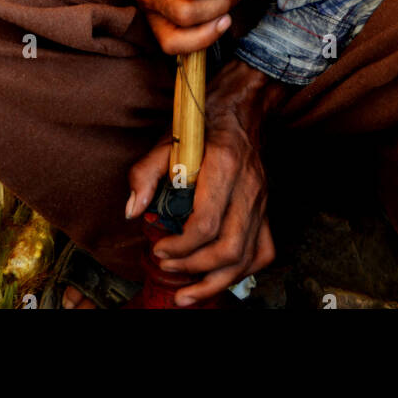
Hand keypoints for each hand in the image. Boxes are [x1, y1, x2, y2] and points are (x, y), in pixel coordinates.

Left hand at [127, 60, 288, 303]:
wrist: (243, 105)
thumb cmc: (204, 121)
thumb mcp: (168, 138)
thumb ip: (146, 173)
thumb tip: (131, 211)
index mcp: (224, 166)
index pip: (206, 223)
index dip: (180, 247)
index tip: (159, 250)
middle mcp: (248, 187)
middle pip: (229, 248)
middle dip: (195, 269)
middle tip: (168, 270)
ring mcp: (262, 200)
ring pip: (248, 256)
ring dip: (217, 282)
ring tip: (188, 293)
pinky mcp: (266, 208)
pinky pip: (263, 251)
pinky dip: (242, 271)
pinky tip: (219, 278)